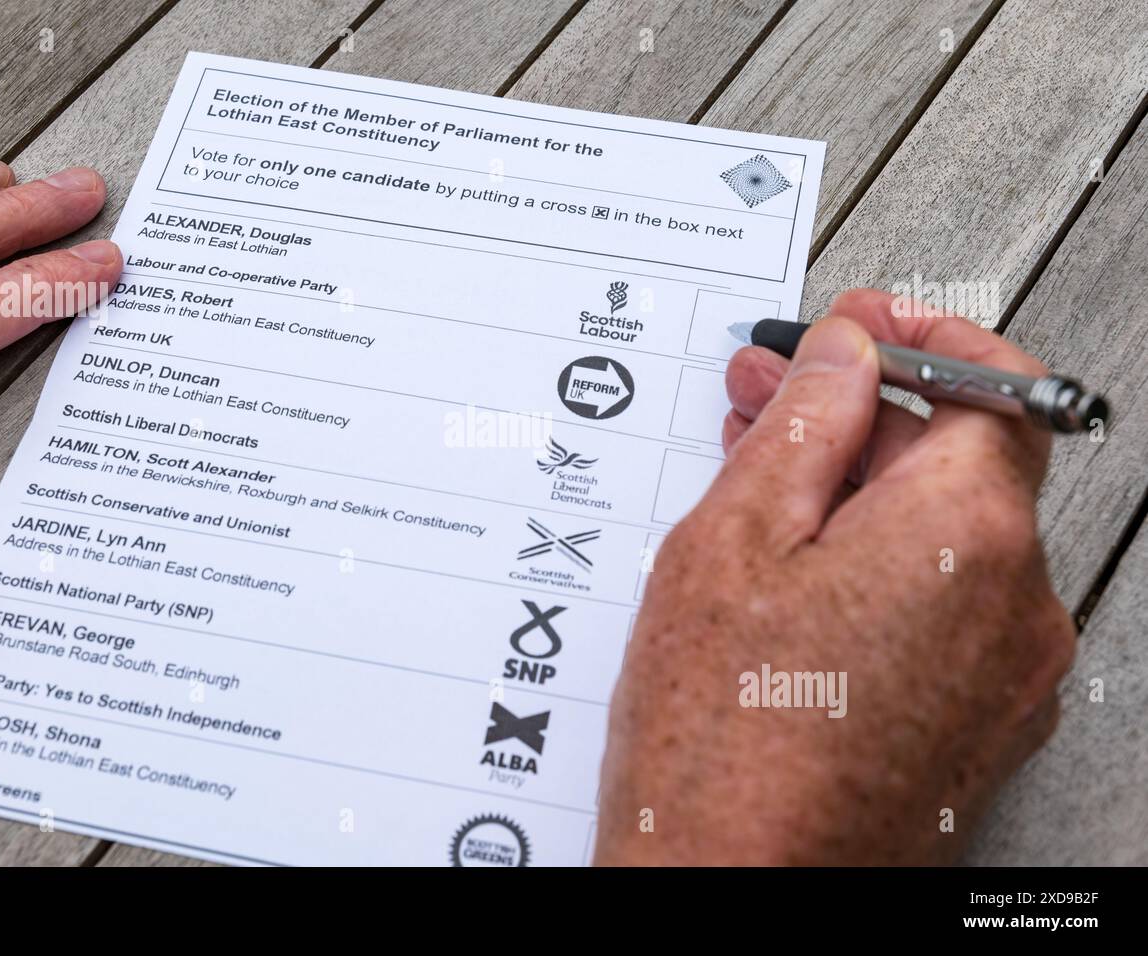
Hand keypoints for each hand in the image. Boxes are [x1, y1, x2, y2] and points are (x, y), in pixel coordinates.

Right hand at [594, 288, 1074, 864]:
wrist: (732, 888)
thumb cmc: (722, 738)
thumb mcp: (734, 539)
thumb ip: (805, 423)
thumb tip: (847, 354)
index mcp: (970, 533)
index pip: (993, 382)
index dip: (917, 337)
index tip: (856, 327)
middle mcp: (1018, 604)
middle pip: (961, 462)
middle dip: (863, 418)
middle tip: (769, 401)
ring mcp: (1007, 674)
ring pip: (944, 538)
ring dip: (862, 495)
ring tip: (761, 489)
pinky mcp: (978, 724)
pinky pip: (942, 609)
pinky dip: (880, 569)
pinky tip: (796, 572)